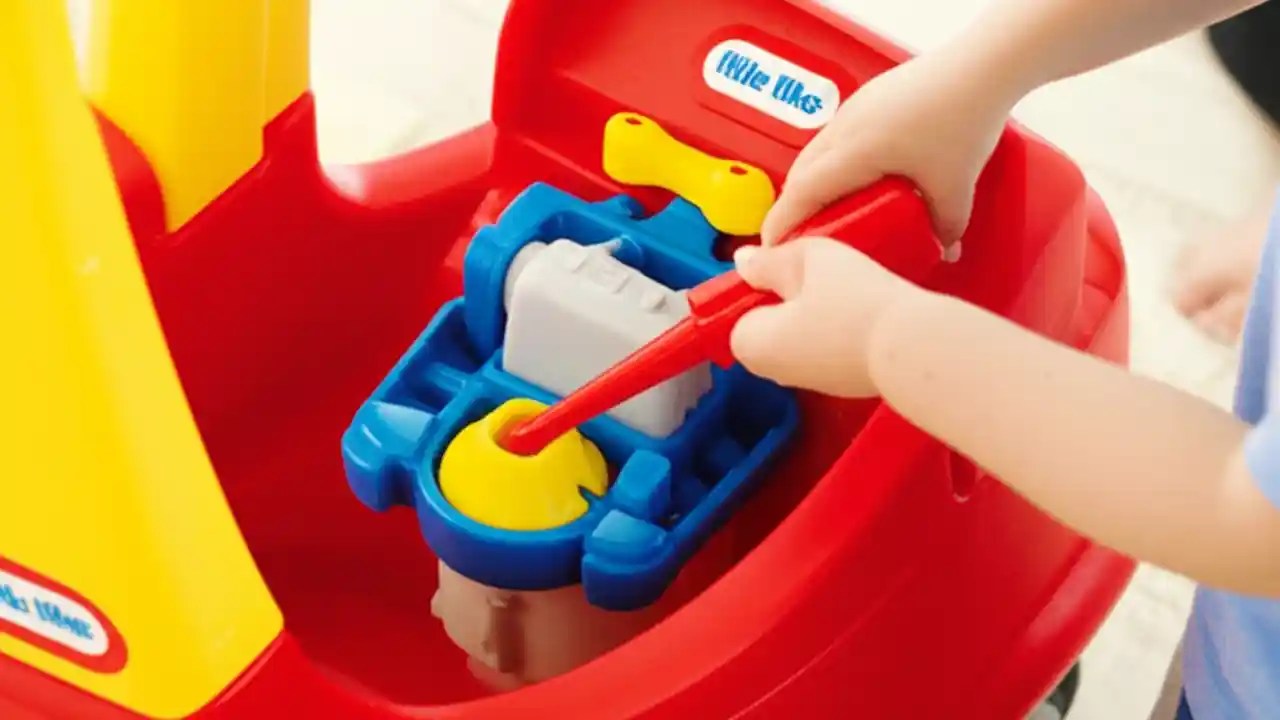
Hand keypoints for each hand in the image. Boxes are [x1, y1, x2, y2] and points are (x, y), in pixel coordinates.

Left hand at [729, 237, 924, 396]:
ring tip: (846, 286)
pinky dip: (843, 328)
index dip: (760, 285)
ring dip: (818, 311)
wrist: (912, 345)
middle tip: (818, 272)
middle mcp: (775, 372)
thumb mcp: (804, 258)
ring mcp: (813, 382)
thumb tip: (743, 262)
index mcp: (752, 344)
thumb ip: (768, 260)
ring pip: (803, 335)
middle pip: (770, 324)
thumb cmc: (853, 300)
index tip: (784, 268)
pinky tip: (865, 308)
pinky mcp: (846, 384)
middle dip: (789, 297)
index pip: (737, 311)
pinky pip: (833, 348)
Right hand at [761, 50, 1017, 249]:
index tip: (773, 248)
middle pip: (800, 174)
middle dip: (794, 208)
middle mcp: (845, 127)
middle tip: (803, 237)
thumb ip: (945, 227)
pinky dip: (833, 163)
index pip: (801, 194)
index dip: (781, 225)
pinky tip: (860, 176)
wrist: (983, 67)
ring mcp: (854, 109)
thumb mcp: (955, 188)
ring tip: (831, 210)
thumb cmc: (964, 115)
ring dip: (813, 184)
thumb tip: (944, 249)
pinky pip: (835, 138)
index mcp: (854, 151)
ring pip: (816, 154)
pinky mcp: (868, 100)